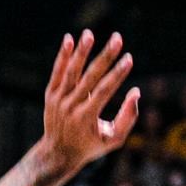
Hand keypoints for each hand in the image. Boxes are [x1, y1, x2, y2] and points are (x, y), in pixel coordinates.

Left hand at [39, 29, 139, 171]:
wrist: (58, 152)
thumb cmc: (92, 146)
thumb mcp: (114, 139)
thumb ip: (128, 117)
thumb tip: (136, 93)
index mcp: (87, 117)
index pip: (105, 90)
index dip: (118, 74)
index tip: (129, 58)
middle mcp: (70, 106)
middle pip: (89, 77)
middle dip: (105, 56)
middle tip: (117, 38)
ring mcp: (58, 99)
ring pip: (70, 71)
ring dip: (80, 51)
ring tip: (89, 33)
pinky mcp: (50, 95)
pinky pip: (57, 72)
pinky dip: (62, 56)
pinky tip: (69, 40)